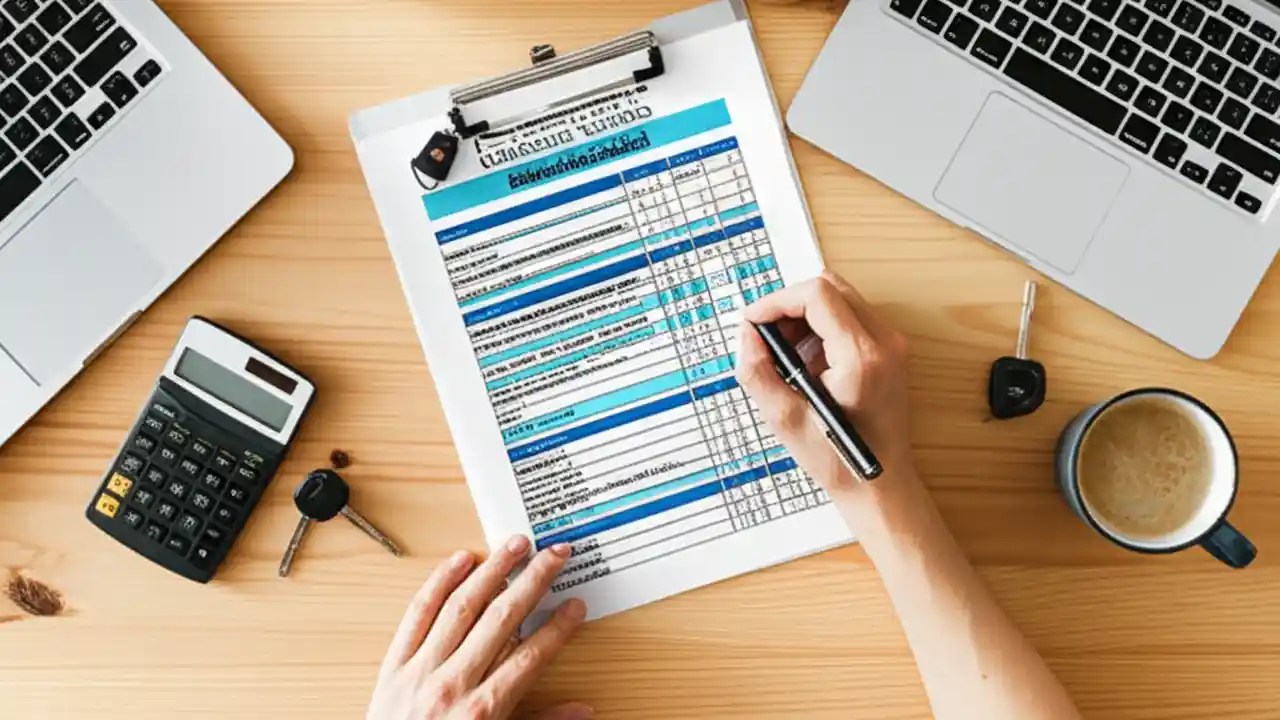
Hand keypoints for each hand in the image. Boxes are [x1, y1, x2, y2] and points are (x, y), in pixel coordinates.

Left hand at [368, 535, 591, 719]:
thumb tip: (582, 710)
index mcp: (483, 711)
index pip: (531, 657)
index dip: (558, 628)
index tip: (574, 606)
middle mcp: (453, 685)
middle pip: (502, 619)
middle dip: (534, 581)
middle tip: (555, 554)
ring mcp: (421, 670)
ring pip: (462, 606)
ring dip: (493, 570)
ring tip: (515, 545)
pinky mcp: (394, 664)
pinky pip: (418, 614)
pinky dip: (439, 583)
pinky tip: (461, 560)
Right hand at [737, 271, 912, 491]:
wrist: (879, 484)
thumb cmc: (838, 460)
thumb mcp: (784, 419)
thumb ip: (758, 372)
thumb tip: (747, 334)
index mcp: (860, 358)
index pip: (816, 295)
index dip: (776, 302)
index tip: (754, 323)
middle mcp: (883, 342)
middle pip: (829, 288)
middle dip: (789, 306)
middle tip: (767, 340)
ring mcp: (891, 344)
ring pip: (838, 298)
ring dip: (804, 316)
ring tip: (786, 356)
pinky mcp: (889, 350)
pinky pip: (849, 317)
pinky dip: (820, 327)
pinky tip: (806, 362)